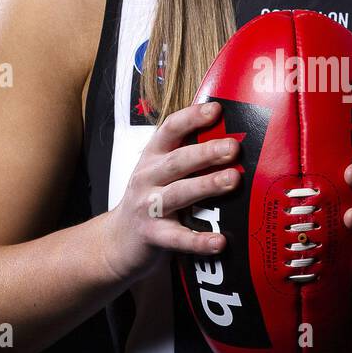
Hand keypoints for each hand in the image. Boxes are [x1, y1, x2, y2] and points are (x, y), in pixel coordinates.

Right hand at [97, 100, 239, 283]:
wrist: (118, 240)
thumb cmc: (150, 199)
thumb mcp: (162, 172)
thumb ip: (189, 157)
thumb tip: (232, 138)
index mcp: (153, 157)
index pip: (170, 130)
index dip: (191, 118)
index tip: (216, 110)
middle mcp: (148, 178)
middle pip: (177, 161)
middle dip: (206, 152)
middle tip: (233, 147)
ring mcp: (148, 207)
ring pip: (179, 194)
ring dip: (206, 185)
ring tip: (232, 180)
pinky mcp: (153, 236)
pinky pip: (178, 238)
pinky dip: (199, 240)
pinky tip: (219, 242)